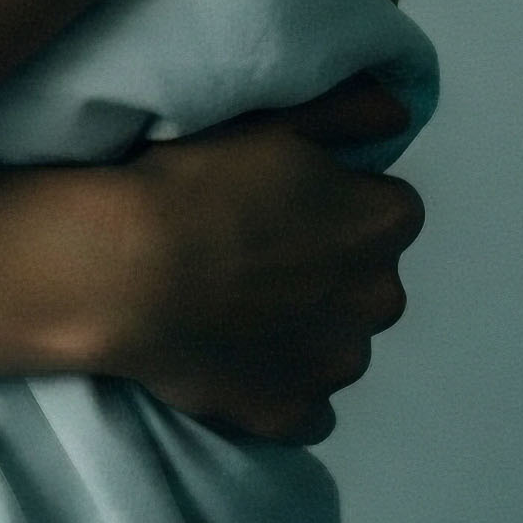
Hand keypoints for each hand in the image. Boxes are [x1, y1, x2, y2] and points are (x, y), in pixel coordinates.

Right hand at [84, 74, 426, 443]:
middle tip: (254, 260)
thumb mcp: (274, 121)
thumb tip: (398, 116)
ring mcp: (339, 363)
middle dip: (327, 273)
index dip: (332, 208)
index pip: (383, 212)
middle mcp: (381, 296)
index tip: (282, 209)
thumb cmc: (195, 185)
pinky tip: (239, 366)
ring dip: (305, 332)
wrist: (124, 270)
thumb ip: (349, 111)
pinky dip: (283, 392)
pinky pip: (308, 409)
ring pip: (338, 344)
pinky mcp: (294, 412)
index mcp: (384, 222)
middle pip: (365, 282)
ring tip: (235, 313)